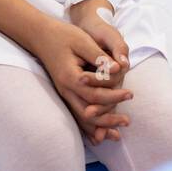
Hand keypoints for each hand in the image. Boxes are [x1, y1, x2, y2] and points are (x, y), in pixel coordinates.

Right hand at [66, 0, 132, 141]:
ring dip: (99, 127)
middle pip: (88, 113)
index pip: (96, 94)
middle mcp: (66, 90)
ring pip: (82, 118)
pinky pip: (77, 114)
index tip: (130, 94)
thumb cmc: (63, 35)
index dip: (114, 97)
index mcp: (71, 78)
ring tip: (117, 135)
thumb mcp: (82, 41)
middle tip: (127, 121)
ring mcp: (64, 94)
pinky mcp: (65, 93)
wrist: (41, 36)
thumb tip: (118, 69)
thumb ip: (99, 57)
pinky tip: (99, 135)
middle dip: (108, 119)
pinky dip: (88, 126)